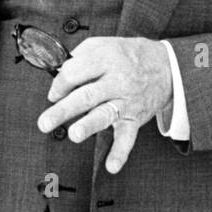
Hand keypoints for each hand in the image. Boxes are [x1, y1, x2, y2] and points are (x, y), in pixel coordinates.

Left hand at [37, 36, 171, 173]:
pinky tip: (112, 166)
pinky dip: (121, 153)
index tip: (53, 95)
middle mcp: (116, 81)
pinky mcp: (134, 118)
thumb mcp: (103, 44)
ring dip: (88, 126)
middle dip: (64, 110)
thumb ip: (79, 57)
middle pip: (87, 95)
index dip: (59, 84)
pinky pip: (128, 137)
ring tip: (74, 135)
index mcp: (106, 59)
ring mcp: (126, 101)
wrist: (167, 66)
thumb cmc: (127, 56)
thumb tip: (57, 74)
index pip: (76, 72)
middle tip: (45, 122)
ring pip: (105, 114)